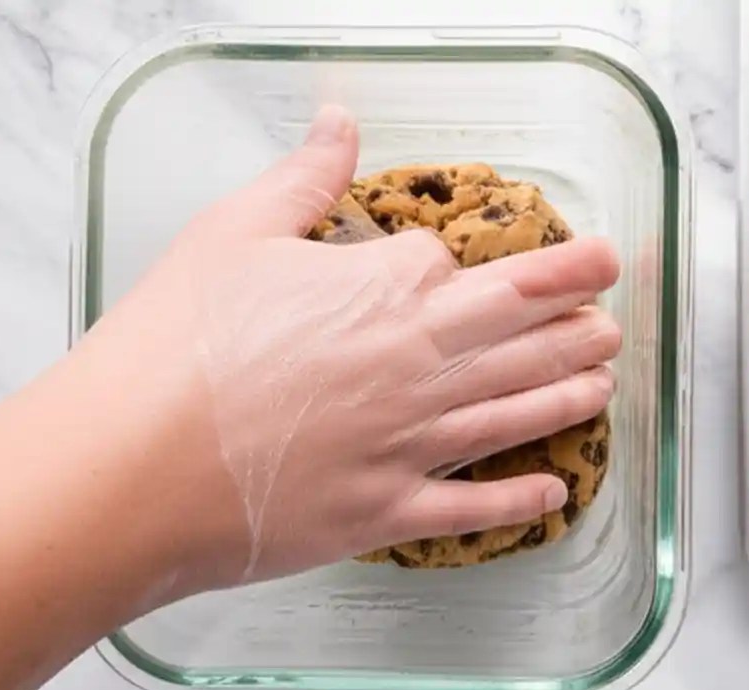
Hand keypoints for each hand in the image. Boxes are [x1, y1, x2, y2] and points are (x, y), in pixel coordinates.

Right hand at [83, 105, 621, 590]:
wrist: (132, 463)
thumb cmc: (179, 343)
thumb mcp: (235, 232)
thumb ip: (303, 178)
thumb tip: (341, 121)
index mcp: (387, 291)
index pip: (459, 267)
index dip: (477, 262)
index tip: (523, 260)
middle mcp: (419, 364)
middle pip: (518, 336)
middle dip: (575, 321)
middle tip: (615, 316)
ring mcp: (410, 442)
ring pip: (512, 412)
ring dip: (566, 395)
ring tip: (606, 381)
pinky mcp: (386, 510)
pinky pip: (470, 508)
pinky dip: (516, 501)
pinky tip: (553, 493)